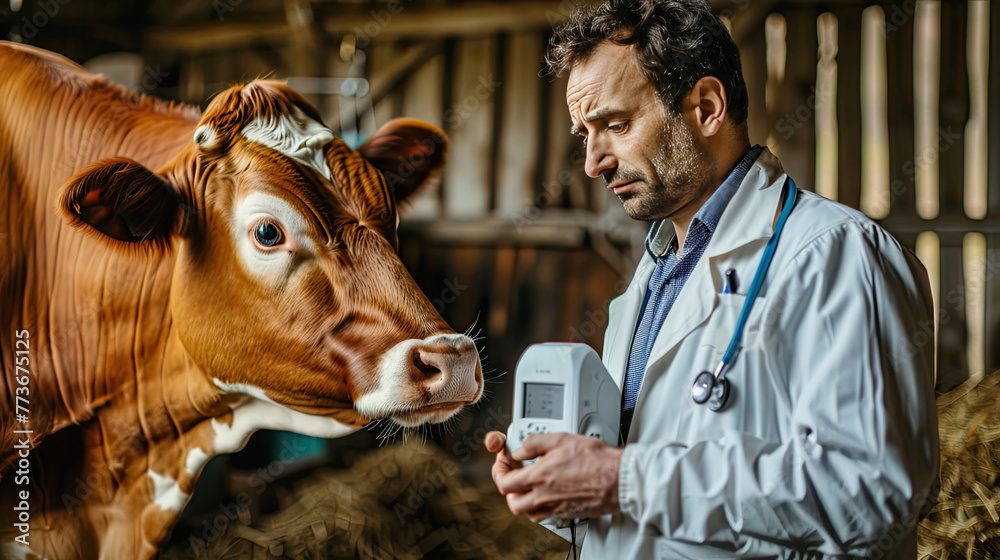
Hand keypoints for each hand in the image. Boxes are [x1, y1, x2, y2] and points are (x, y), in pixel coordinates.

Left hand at [485, 431, 622, 521]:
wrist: (618, 478)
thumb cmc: (596, 459)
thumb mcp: (561, 438)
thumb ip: (535, 443)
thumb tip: (520, 449)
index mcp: (539, 477)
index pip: (505, 482)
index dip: (499, 470)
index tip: (503, 461)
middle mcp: (544, 496)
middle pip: (513, 503)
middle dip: (508, 489)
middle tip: (512, 476)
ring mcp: (556, 507)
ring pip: (527, 512)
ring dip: (522, 500)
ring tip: (527, 486)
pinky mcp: (567, 513)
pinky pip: (545, 515)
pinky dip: (539, 507)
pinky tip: (546, 494)